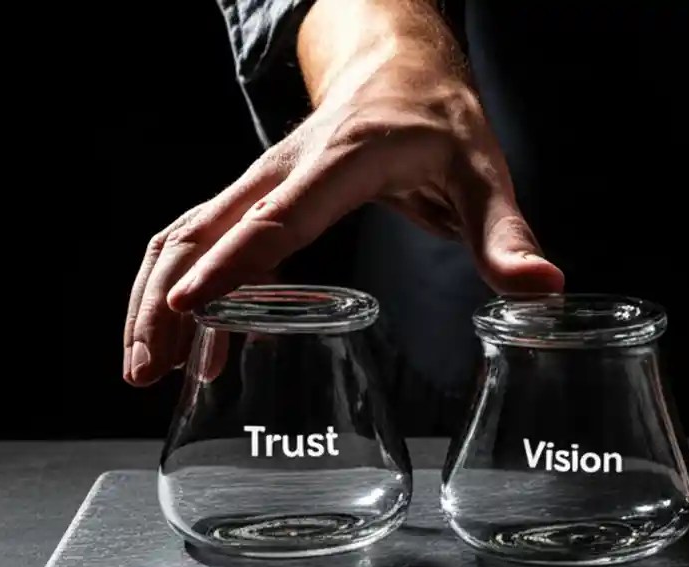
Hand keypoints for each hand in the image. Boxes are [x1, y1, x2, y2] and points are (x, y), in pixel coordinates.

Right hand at [123, 14, 562, 386]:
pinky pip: (199, 241)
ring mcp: (261, 183)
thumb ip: (505, 237)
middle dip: (166, 302)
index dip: (234, 265)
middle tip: (147, 373)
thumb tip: (542, 291)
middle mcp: (285, 171)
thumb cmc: (441, 122)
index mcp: (343, 163)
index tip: (192, 311)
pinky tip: (187, 348)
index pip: (279, 218)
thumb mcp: (484, 175)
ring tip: (145, 372)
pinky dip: (179, 290)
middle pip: (203, 231)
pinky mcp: (255, 199)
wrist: (400, 71)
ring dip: (155, 300)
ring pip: (184, 235)